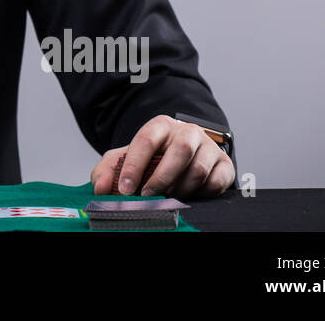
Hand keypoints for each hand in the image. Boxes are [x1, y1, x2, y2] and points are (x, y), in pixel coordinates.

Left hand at [90, 115, 234, 200]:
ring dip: (180, 189)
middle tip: (148, 196)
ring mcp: (209, 147)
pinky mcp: (225, 165)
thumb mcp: (127, 159)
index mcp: (160, 126)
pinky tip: (190, 196)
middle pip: (180, 150)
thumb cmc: (154, 158)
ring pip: (198, 169)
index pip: (146, 140)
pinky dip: (201, 194)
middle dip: (162, 177)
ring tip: (168, 198)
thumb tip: (100, 189)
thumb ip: (108, 170)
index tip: (126, 188)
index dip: (134, 165)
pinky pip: (216, 182)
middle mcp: (188, 131)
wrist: (186, 157)